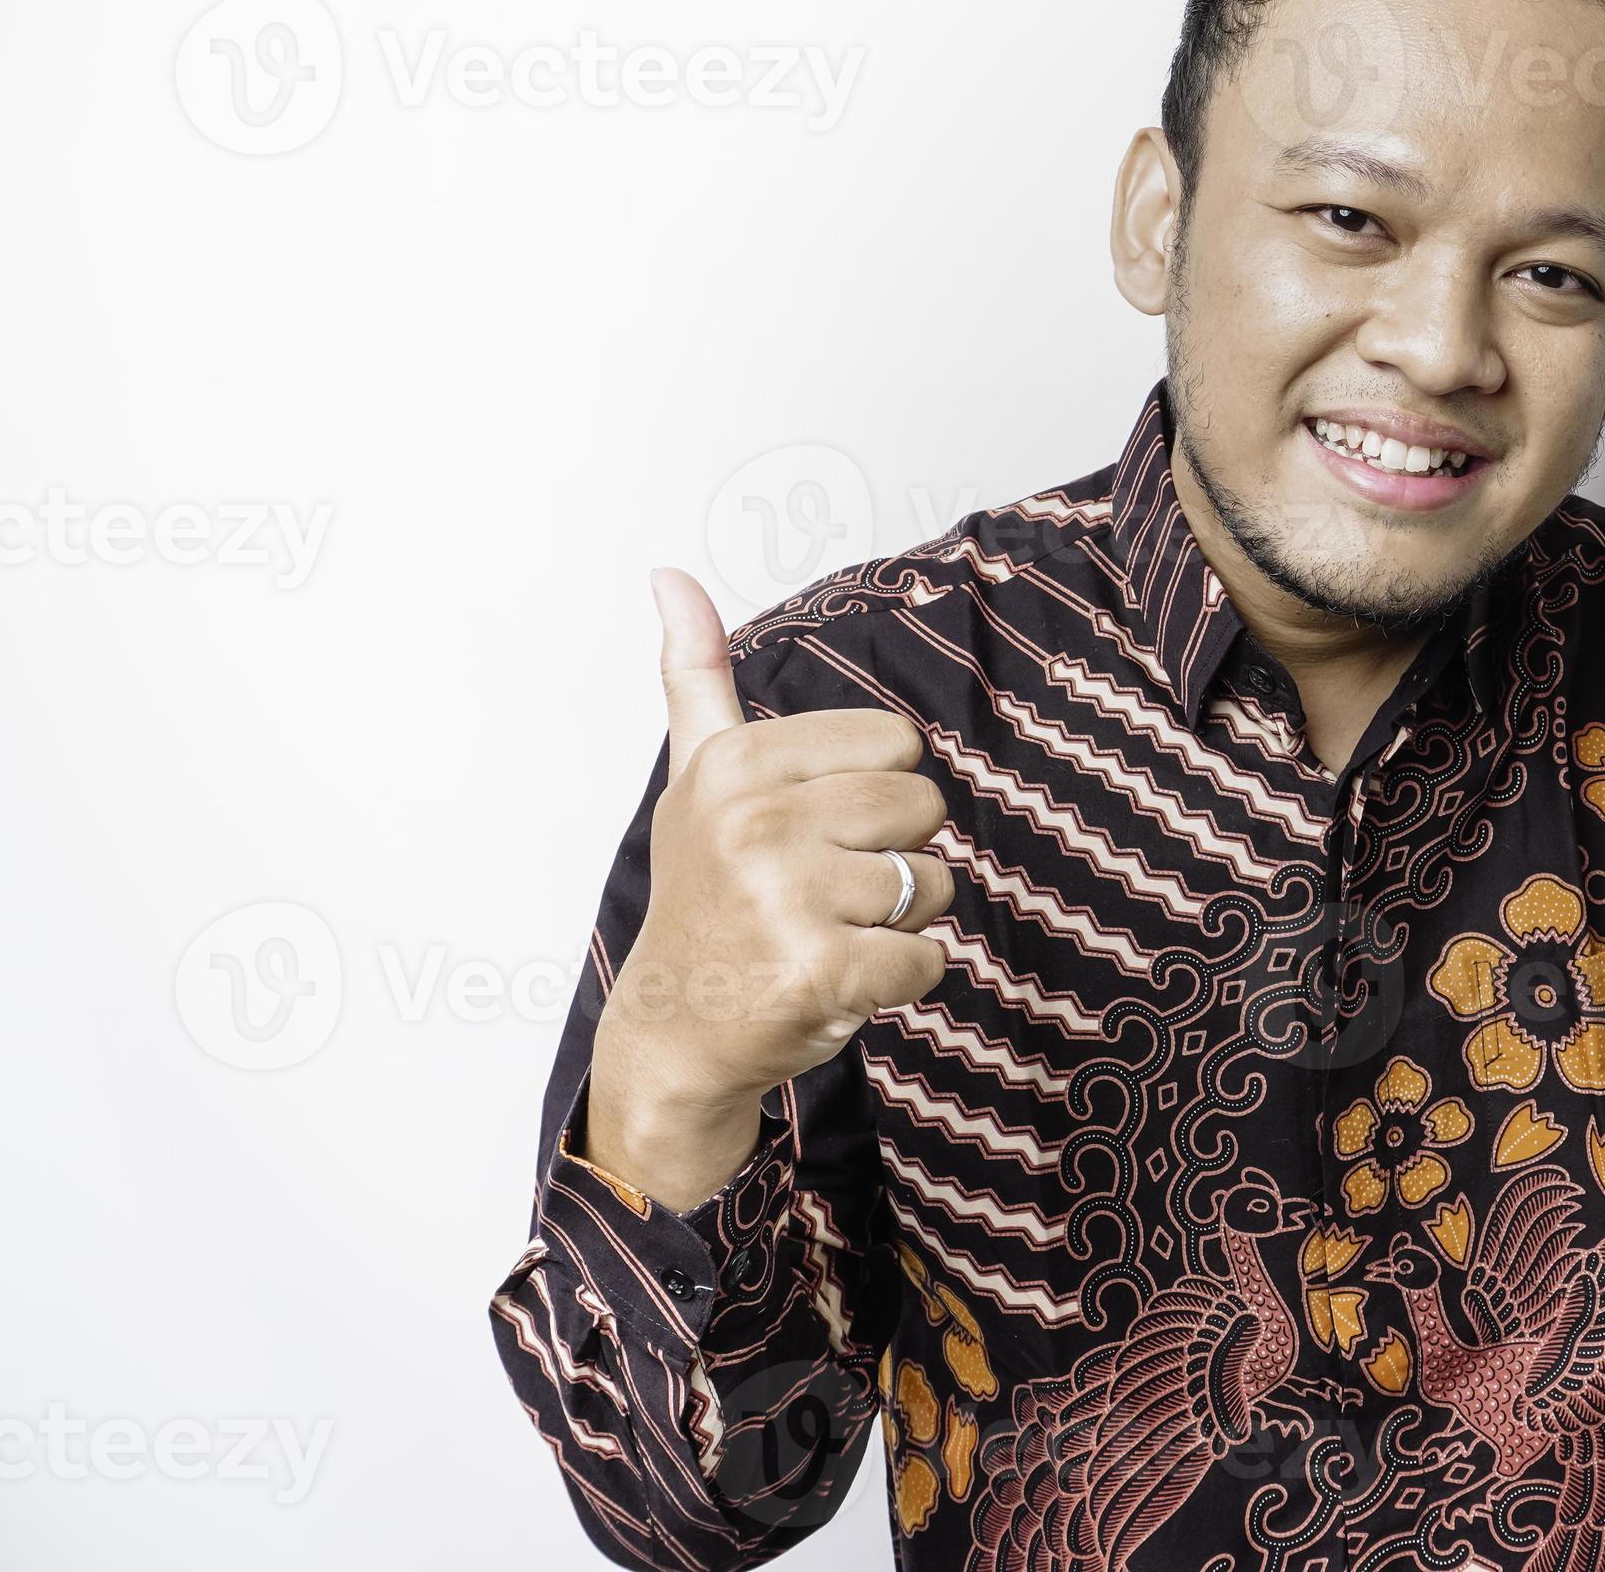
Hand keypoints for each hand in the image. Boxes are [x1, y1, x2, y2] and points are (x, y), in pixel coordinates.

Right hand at [583, 568, 954, 1206]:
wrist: (675, 1030)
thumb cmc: (706, 894)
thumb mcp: (698, 776)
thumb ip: (697, 675)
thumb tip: (669, 573)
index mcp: (738, 762)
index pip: (899, 745)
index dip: (874, 797)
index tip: (810, 832)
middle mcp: (754, 820)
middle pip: (923, 808)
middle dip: (893, 857)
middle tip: (821, 894)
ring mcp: (785, 896)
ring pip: (935, 884)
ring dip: (900, 922)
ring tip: (828, 935)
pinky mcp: (821, 971)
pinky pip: (928, 958)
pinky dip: (902, 979)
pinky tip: (840, 983)